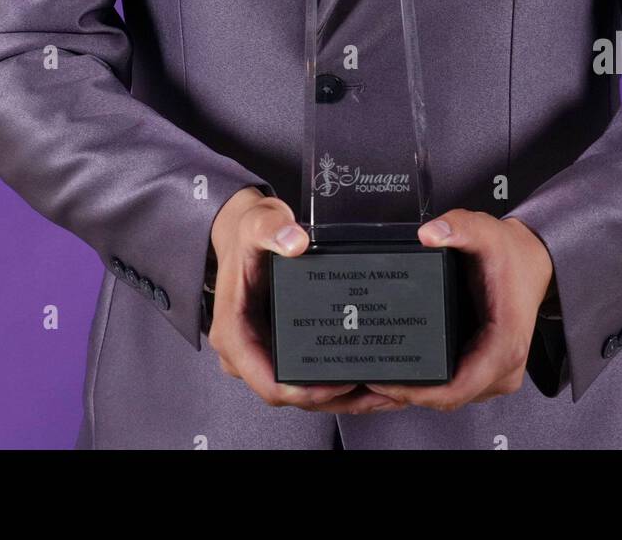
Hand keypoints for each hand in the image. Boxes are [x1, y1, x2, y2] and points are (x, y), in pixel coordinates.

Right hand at [205, 187, 406, 414]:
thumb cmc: (246, 233)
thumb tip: (294, 243)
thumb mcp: (257, 223)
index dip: (305, 390)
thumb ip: (271, 228)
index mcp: (234, 333)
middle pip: (292, 393)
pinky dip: (337, 382)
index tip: (341, 382)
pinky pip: (307, 374)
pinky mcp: (280, 348)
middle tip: (379, 391)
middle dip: (335, 397)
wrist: (242, 233)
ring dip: (343, 396)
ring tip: (387, 392)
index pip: (268, 381)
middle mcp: (246, 352)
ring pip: (303, 390)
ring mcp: (263, 353)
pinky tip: (370, 378)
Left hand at [364, 209, 554, 410]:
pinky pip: (453, 386)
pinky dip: (425, 386)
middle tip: (366, 383)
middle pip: (448, 397)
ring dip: (413, 394)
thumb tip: (429, 234)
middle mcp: (502, 367)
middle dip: (406, 395)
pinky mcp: (485, 368)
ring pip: (449, 396)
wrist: (534, 259)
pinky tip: (397, 380)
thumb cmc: (513, 254)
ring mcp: (495, 372)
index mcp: (504, 344)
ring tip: (372, 385)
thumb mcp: (486, 232)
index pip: (457, 388)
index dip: (419, 393)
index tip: (386, 383)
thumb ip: (458, 228)